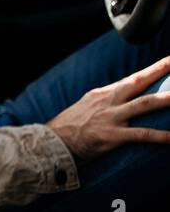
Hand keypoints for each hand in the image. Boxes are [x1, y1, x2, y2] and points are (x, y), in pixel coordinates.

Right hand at [46, 55, 169, 159]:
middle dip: (159, 71)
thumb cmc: (71, 126)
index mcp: (104, 94)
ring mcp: (111, 117)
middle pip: (139, 82)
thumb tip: (124, 96)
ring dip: (164, 100)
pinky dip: (160, 136)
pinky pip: (141, 135)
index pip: (133, 78)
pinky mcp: (112, 135)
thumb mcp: (87, 106)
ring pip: (143, 105)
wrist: (53, 142)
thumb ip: (107, 100)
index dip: (153, 69)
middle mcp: (109, 102)